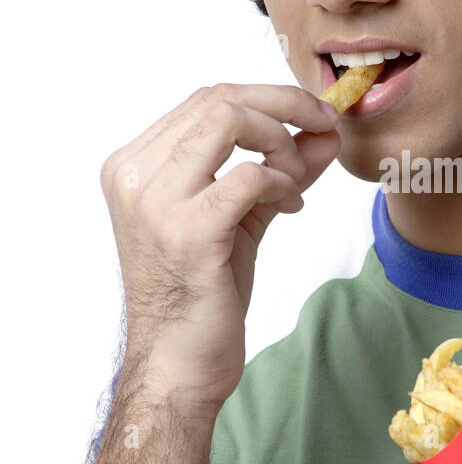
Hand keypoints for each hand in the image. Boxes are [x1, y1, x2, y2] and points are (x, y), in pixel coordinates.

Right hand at [100, 83, 340, 413]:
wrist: (178, 365)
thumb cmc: (202, 295)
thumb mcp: (242, 217)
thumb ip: (279, 170)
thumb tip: (325, 133)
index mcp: (133, 166)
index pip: (205, 99)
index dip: (268, 98)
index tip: (313, 115)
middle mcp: (134, 175)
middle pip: (217, 98)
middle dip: (285, 104)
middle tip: (325, 127)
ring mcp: (155, 202)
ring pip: (228, 120)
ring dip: (281, 141)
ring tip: (295, 180)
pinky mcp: (187, 231)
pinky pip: (249, 175)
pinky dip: (281, 180)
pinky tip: (290, 205)